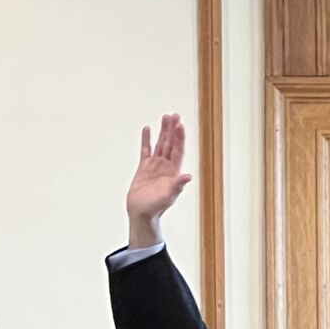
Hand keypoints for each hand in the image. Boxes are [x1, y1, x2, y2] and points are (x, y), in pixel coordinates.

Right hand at [126, 114, 191, 248]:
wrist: (141, 213)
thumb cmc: (156, 208)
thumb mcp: (168, 196)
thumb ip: (178, 185)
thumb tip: (188, 176)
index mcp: (173, 172)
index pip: (178, 150)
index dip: (180, 138)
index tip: (180, 125)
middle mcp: (165, 166)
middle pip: (170, 143)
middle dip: (172, 129)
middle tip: (174, 115)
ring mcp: (155, 166)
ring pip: (160, 144)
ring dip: (163, 131)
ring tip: (165, 117)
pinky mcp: (144, 168)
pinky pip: (146, 150)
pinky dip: (146, 139)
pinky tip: (147, 129)